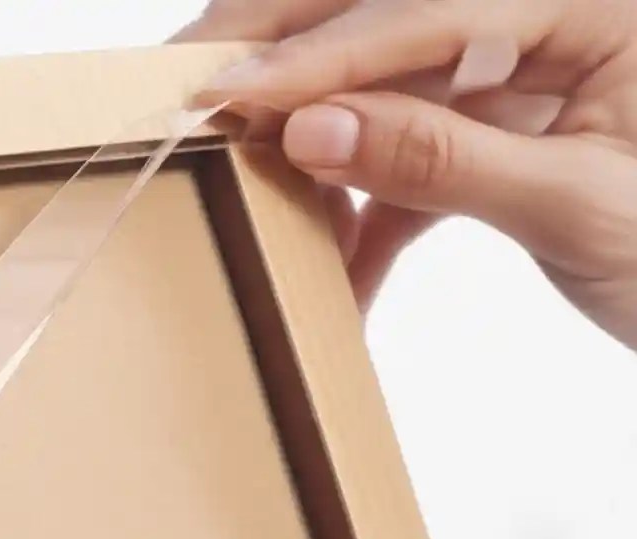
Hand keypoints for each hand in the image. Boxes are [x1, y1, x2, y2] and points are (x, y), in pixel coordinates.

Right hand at [178, 0, 636, 350]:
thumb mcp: (583, 210)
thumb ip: (444, 160)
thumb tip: (312, 128)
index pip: (422, 11)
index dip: (312, 59)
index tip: (221, 98)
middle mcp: (546, 12)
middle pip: (383, 11)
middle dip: (285, 54)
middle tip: (188, 88)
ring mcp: (522, 66)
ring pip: (382, 80)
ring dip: (319, 146)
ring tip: (259, 201)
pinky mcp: (503, 123)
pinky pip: (411, 151)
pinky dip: (369, 214)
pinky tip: (343, 278)